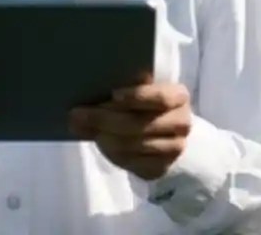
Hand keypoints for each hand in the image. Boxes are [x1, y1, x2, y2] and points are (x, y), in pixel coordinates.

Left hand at [69, 79, 191, 180]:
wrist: (163, 133)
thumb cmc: (143, 105)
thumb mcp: (135, 92)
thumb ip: (115, 95)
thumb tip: (79, 108)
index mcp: (178, 96)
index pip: (160, 97)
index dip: (136, 96)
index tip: (113, 94)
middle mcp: (182, 123)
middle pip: (141, 123)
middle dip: (105, 119)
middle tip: (78, 115)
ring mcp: (175, 148)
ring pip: (135, 145)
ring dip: (107, 138)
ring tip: (88, 130)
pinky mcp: (163, 167)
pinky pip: (134, 163)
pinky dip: (114, 154)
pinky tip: (102, 144)